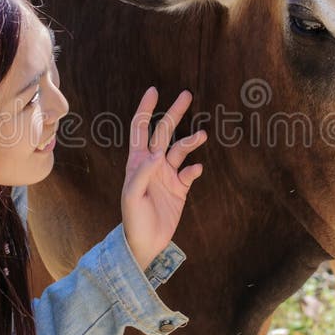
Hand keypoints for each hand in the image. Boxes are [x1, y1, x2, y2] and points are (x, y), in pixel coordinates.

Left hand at [121, 87, 206, 269]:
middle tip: (186, 95)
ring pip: (180, 150)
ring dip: (190, 141)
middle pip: (164, 132)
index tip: (154, 91)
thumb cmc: (133, 219)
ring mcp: (167, 175)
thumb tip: (157, 155)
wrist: (145, 243)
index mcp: (137, 162)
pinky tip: (196, 170)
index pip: (141, 129)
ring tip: (202, 135)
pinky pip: (189, 173)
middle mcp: (153, 164)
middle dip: (174, 113)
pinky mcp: (179, 189)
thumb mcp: (132, 197)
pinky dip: (194, 169)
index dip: (146, 110)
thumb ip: (143, 174)